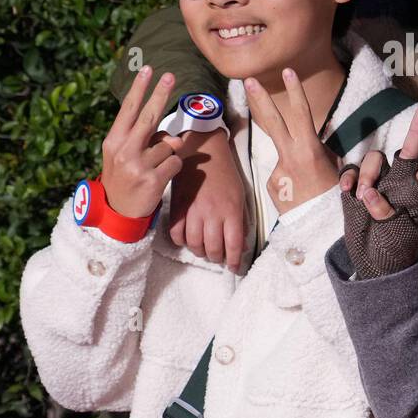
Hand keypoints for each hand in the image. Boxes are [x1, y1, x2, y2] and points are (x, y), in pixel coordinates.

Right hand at [100, 66, 185, 217]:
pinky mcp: (153, 180)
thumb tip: (176, 139)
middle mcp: (124, 151)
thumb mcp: (125, 157)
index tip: (148, 70)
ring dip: (168, 154)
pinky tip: (160, 178)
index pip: (128, 110)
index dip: (139, 89)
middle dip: (161, 94)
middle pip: (148, 116)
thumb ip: (147, 141)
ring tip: (153, 169)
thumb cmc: (124, 178)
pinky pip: (176, 162)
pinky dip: (173, 168)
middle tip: (170, 75)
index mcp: (114, 142)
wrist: (117, 214)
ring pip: (169, 145)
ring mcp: (138, 166)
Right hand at [163, 126, 248, 271]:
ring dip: (200, 252)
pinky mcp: (178, 207)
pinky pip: (176, 233)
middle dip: (217, 259)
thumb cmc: (225, 172)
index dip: (233, 261)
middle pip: (213, 249)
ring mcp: (194, 211)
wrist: (203, 149)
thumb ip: (240, 219)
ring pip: (194, 245)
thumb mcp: (240, 194)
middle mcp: (213, 214)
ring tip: (204, 250)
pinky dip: (181, 241)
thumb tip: (239, 243)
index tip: (234, 268)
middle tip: (219, 258)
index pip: (233, 245)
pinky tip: (187, 239)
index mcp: (232, 210)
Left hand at [244, 68, 342, 213]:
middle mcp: (290, 157)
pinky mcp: (271, 186)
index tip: (287, 71)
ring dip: (290, 165)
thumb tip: (317, 133)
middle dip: (260, 99)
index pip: (300, 113)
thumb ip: (321, 148)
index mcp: (309, 149)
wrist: (323, 228)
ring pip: (281, 156)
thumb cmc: (335, 196)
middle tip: (248, 80)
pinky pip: (279, 177)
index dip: (294, 91)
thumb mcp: (334, 166)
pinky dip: (287, 183)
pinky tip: (298, 196)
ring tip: (306, 185)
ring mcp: (277, 171)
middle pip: (272, 121)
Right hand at [338, 107, 417, 278]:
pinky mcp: (355, 189)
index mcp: (415, 194)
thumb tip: (369, 193)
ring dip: (369, 173)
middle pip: (408, 151)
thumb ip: (386, 213)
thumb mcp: (395, 235)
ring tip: (364, 195)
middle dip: (416, 131)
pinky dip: (348, 178)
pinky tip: (347, 191)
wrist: (374, 262)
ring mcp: (376, 183)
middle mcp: (398, 182)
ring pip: (374, 160)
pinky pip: (350, 173)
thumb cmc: (394, 249)